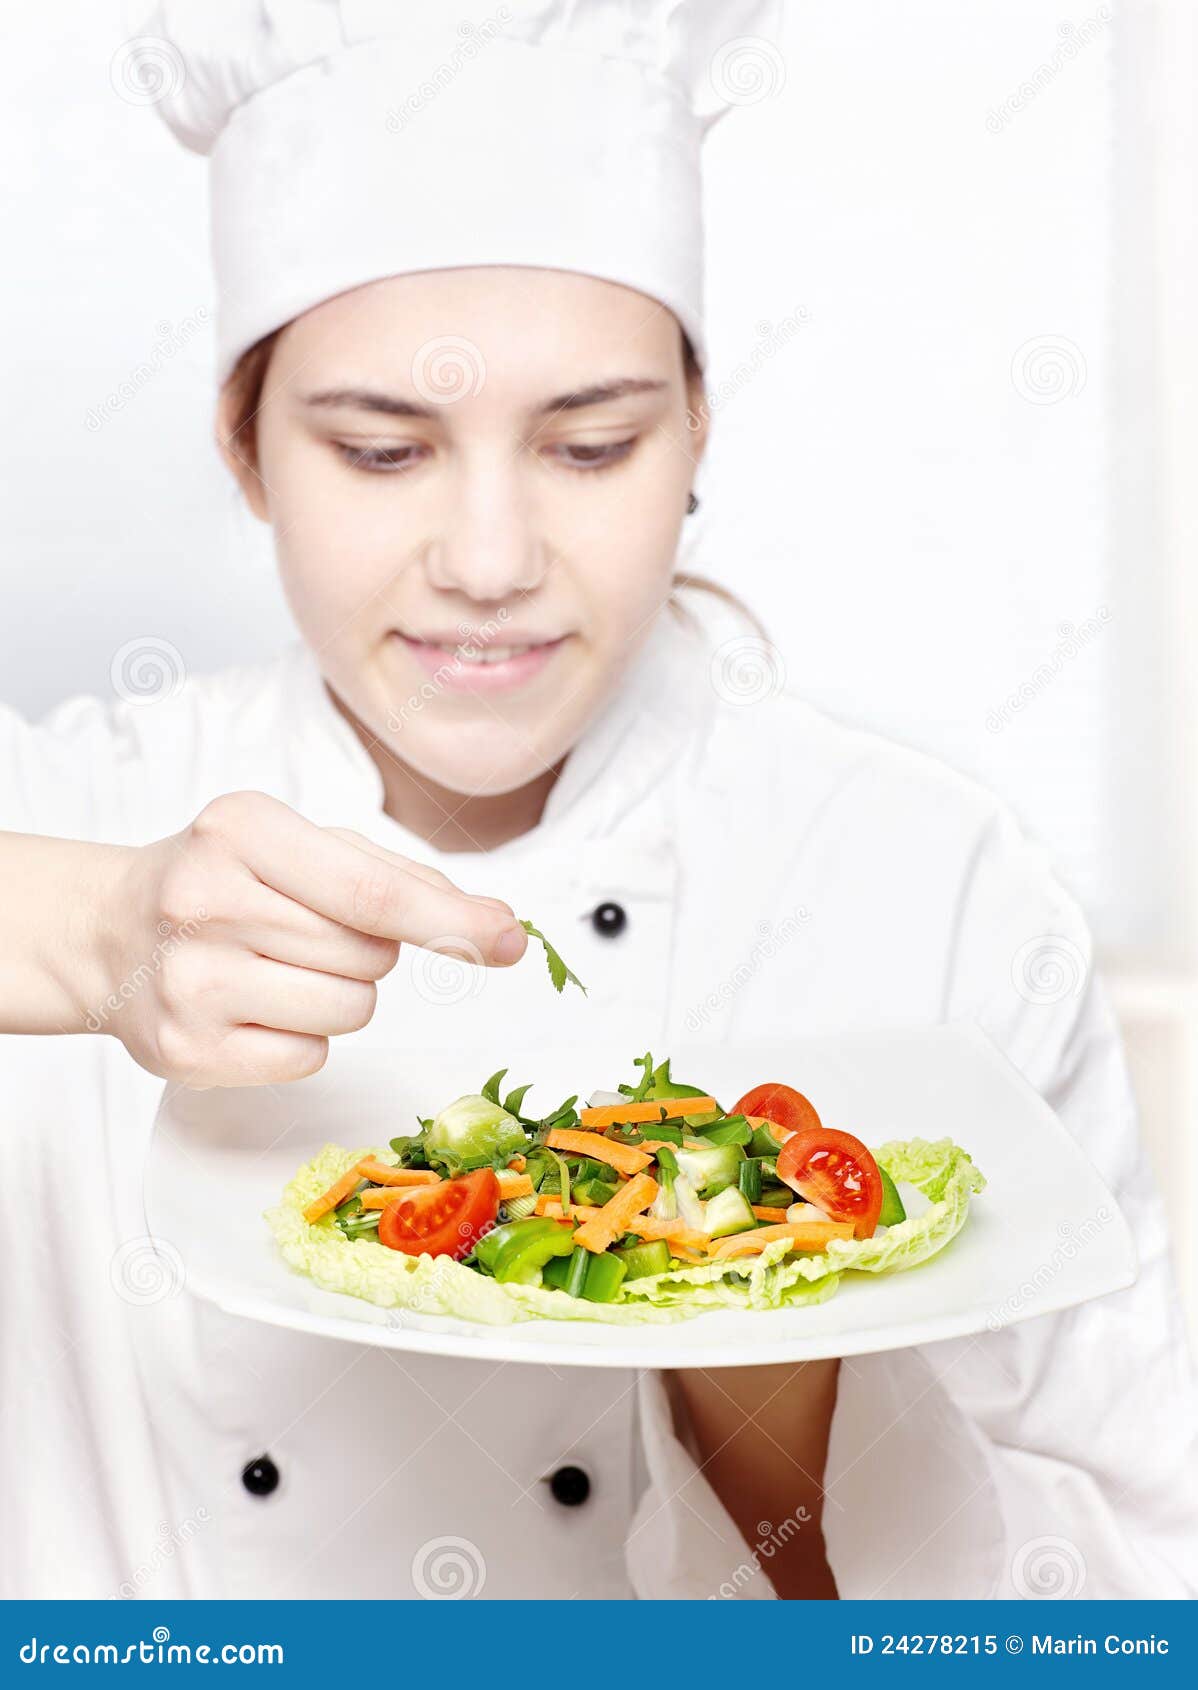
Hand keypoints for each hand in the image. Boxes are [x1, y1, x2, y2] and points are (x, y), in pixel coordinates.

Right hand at [88, 790, 526, 1084]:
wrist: (106, 932)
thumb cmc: (225, 881)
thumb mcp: (298, 845)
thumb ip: (394, 875)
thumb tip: (492, 924)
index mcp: (241, 831)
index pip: (373, 891)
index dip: (451, 920)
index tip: (508, 938)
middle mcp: (206, 902)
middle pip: (370, 954)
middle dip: (369, 949)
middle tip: (305, 932)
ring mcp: (191, 982)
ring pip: (350, 1009)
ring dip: (340, 995)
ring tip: (277, 967)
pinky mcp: (187, 1051)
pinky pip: (310, 1057)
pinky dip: (303, 1038)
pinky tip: (255, 1007)